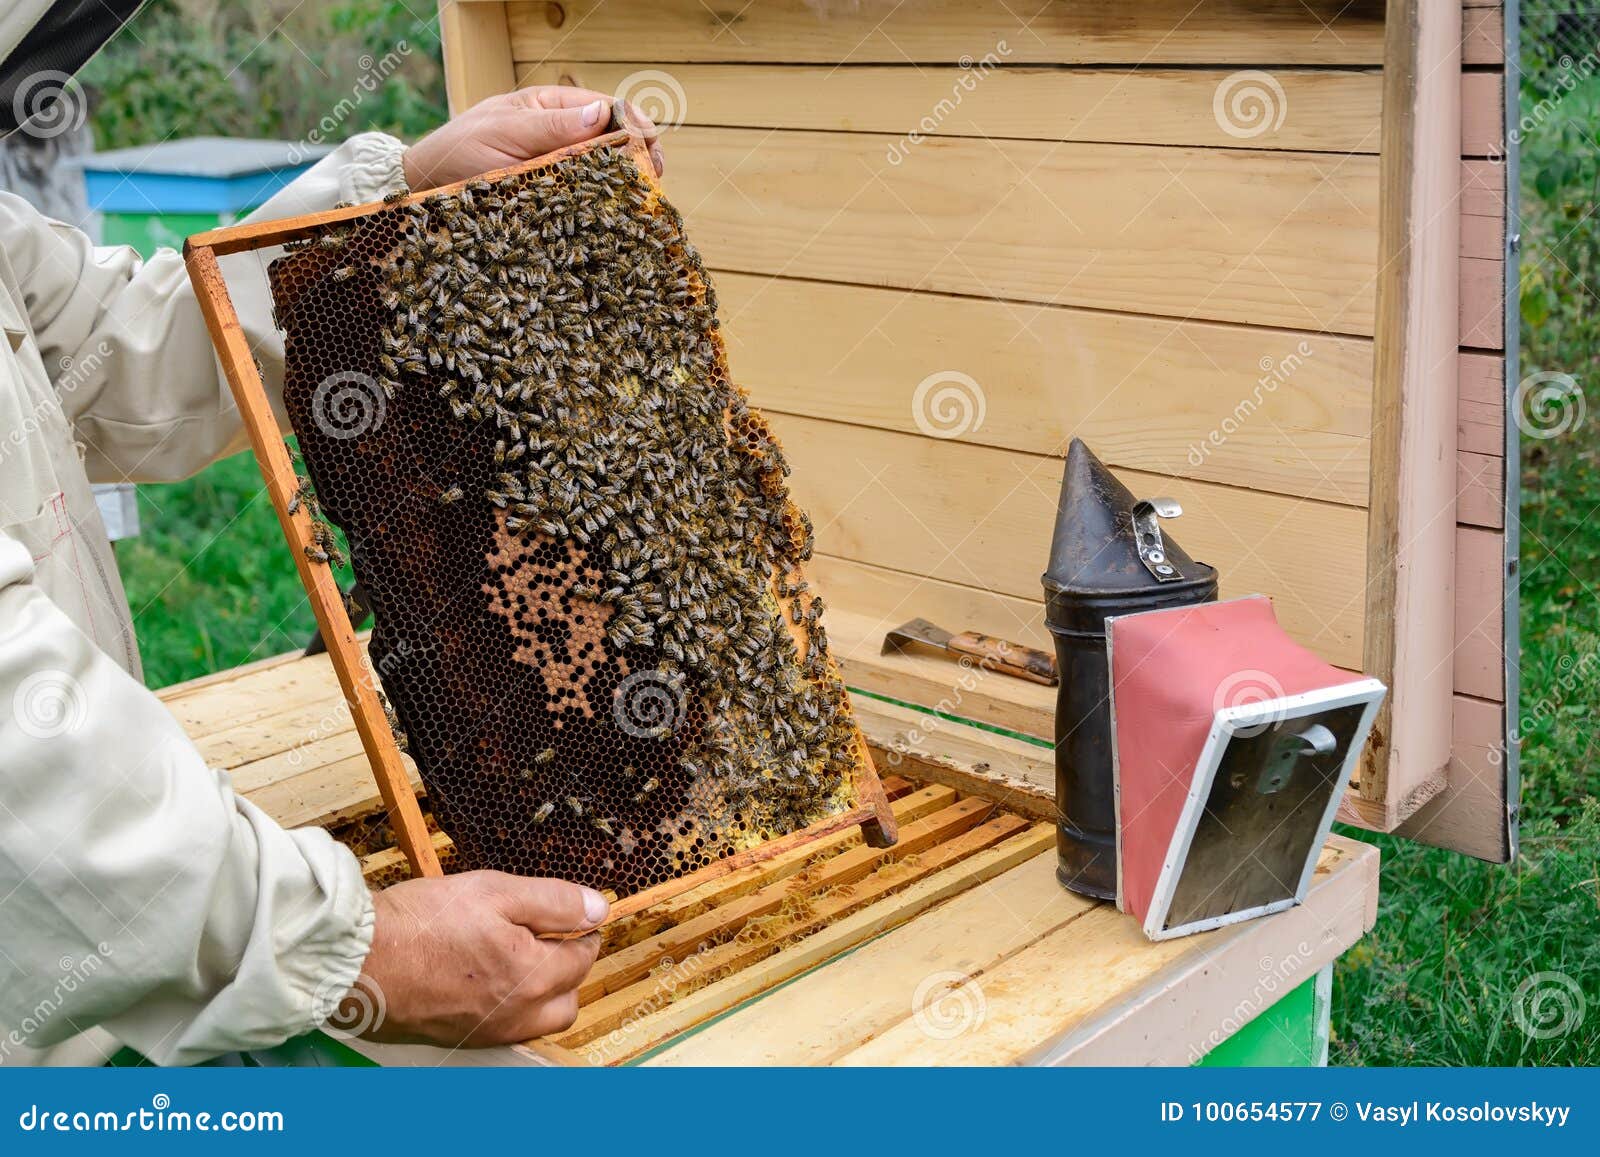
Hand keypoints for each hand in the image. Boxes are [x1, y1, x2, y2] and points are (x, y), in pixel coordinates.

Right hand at [343, 870, 609, 1045]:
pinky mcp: (458, 1037)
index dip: (583, 929)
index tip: (577, 915)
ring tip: (521, 958)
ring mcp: (486, 1031)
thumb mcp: (496, 891)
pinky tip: (488, 979)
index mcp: (531, 976)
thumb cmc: (422, 923)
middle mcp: (515, 1014)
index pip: (582, 957)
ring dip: (543, 994)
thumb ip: (554, 901)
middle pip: (567, 1000)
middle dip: (568, 969)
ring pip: (537, 1021)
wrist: (357, 961)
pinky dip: (510, 1008)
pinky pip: (504, 1030)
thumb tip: (598, 908)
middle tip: (551, 937)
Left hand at [402, 86, 662, 191]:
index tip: (651, 150)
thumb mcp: (503, 132)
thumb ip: (550, 126)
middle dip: (640, 157)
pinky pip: (585, 202)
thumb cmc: (458, 151)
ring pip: (605, 173)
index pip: (608, 109)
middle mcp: (562, 136)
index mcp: (553, 108)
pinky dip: (603, 209)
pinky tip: (616, 219)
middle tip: (655, 181)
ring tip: (642, 203)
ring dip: (625, 185)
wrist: (425, 188)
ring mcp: (560, 169)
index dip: (636, 126)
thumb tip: (601, 115)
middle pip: (615, 142)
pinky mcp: (553, 200)